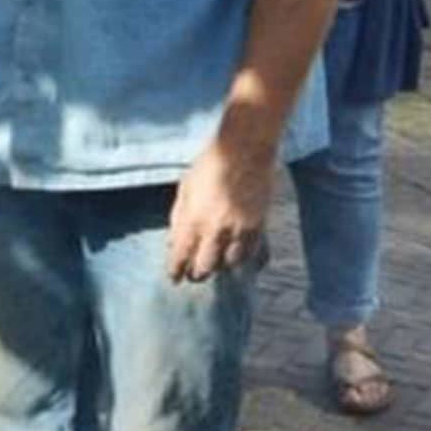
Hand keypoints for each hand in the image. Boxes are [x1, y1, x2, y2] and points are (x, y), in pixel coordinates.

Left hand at [165, 137, 275, 283]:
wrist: (244, 151)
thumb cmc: (209, 165)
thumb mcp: (185, 189)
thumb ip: (178, 217)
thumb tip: (172, 242)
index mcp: (192, 219)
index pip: (180, 257)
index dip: (176, 272)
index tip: (174, 279)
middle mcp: (215, 230)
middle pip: (205, 268)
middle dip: (197, 274)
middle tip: (195, 274)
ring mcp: (238, 230)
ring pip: (229, 265)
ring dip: (221, 267)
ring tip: (217, 263)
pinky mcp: (258, 226)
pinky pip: (251, 254)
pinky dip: (243, 259)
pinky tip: (238, 257)